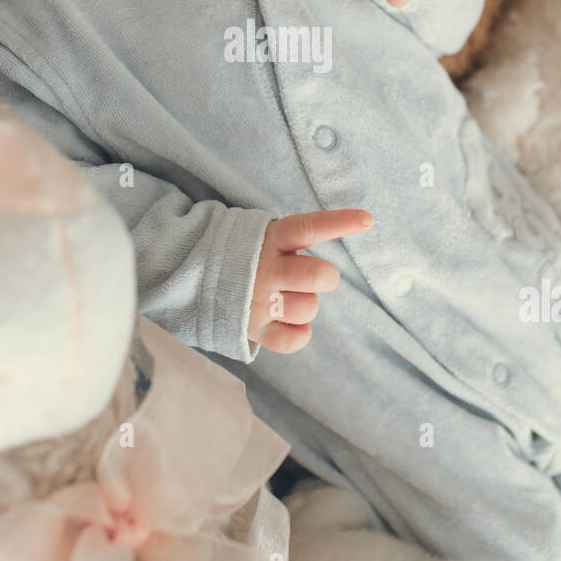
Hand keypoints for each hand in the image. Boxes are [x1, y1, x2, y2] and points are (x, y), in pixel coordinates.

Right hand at [248, 209, 372, 352]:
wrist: (193, 276)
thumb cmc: (244, 253)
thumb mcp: (261, 234)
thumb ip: (291, 237)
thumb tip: (344, 231)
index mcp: (269, 239)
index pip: (308, 227)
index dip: (339, 223)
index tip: (367, 220)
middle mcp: (264, 268)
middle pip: (318, 275)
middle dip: (326, 278)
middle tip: (316, 277)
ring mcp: (257, 300)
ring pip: (308, 309)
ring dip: (307, 306)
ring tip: (288, 298)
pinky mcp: (251, 328)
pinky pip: (292, 341)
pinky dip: (299, 336)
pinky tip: (291, 324)